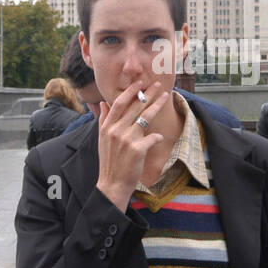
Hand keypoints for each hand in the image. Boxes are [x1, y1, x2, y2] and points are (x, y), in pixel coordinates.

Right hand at [94, 82, 170, 210]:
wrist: (112, 183)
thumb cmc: (109, 161)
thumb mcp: (102, 139)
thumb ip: (104, 120)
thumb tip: (103, 102)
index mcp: (107, 127)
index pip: (119, 103)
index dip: (131, 92)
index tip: (140, 83)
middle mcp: (116, 131)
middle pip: (135, 107)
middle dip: (148, 94)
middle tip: (158, 84)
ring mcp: (127, 139)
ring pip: (145, 118)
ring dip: (157, 105)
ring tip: (165, 96)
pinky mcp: (137, 150)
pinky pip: (152, 137)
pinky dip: (156, 137)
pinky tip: (159, 137)